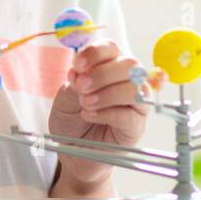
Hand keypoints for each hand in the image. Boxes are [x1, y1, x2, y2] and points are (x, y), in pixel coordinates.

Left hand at [48, 40, 148, 186]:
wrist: (72, 151)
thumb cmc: (71, 121)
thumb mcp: (64, 99)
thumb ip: (73, 84)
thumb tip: (78, 72)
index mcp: (108, 67)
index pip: (112, 48)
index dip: (96, 53)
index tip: (78, 65)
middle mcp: (126, 81)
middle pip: (129, 64)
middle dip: (102, 74)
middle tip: (81, 87)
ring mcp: (134, 103)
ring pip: (135, 87)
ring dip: (107, 94)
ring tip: (86, 104)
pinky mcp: (136, 125)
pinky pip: (131, 114)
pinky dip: (108, 113)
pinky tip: (91, 116)